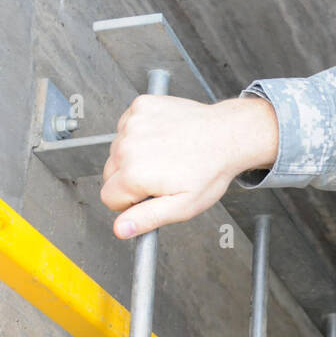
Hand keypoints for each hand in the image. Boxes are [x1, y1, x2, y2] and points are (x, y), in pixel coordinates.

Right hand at [100, 95, 278, 237]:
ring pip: (118, 150)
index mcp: (134, 174)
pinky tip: (163, 139)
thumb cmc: (209, 171)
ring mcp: (133, 123)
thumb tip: (121, 229)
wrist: (227, 135)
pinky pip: (127, 127)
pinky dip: (140, 134)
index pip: (108, 197)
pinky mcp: (141, 106)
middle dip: (130, 180)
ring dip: (135, 156)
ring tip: (165, 157)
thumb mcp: (182, 207)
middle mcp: (128, 146)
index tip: (148, 197)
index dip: (129, 202)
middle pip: (110, 173)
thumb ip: (146, 219)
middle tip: (161, 177)